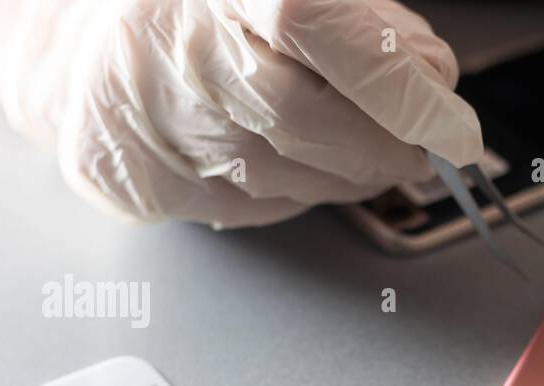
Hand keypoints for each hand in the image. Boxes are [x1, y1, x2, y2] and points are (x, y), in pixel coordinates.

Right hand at [4, 0, 482, 227]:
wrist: (91, 44)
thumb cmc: (205, 9)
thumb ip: (368, 22)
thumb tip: (432, 78)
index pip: (317, 26)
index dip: (396, 85)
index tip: (452, 124)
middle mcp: (175, 46)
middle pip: (301, 118)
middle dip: (382, 148)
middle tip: (421, 150)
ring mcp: (151, 118)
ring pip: (282, 177)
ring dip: (345, 176)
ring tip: (360, 148)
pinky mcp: (145, 180)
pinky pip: (251, 208)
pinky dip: (297, 194)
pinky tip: (298, 163)